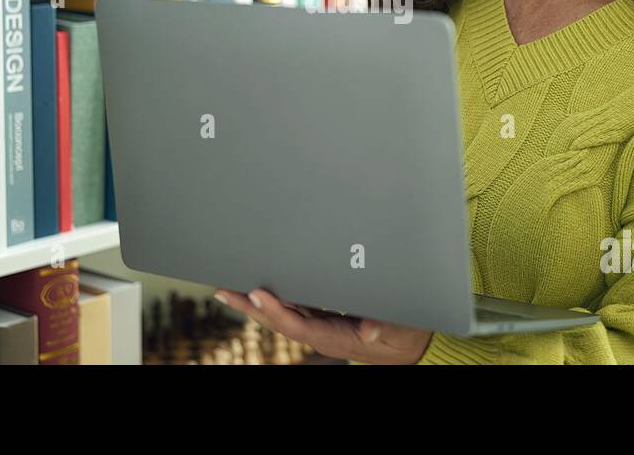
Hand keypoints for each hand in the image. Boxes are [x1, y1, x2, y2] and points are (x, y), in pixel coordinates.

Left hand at [214, 288, 432, 364]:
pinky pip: (293, 308)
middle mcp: (322, 333)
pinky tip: (258, 288)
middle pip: (279, 320)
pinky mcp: (322, 317)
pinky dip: (273, 299)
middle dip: (250, 307)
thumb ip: (385, 325)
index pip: (298, 325)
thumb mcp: (402, 328)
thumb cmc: (405, 334)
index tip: (256, 294)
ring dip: (255, 303)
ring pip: (281, 314)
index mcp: (336, 336)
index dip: (275, 311)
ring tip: (229, 287)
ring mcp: (319, 326)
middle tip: (223, 290)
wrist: (410, 345)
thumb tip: (371, 328)